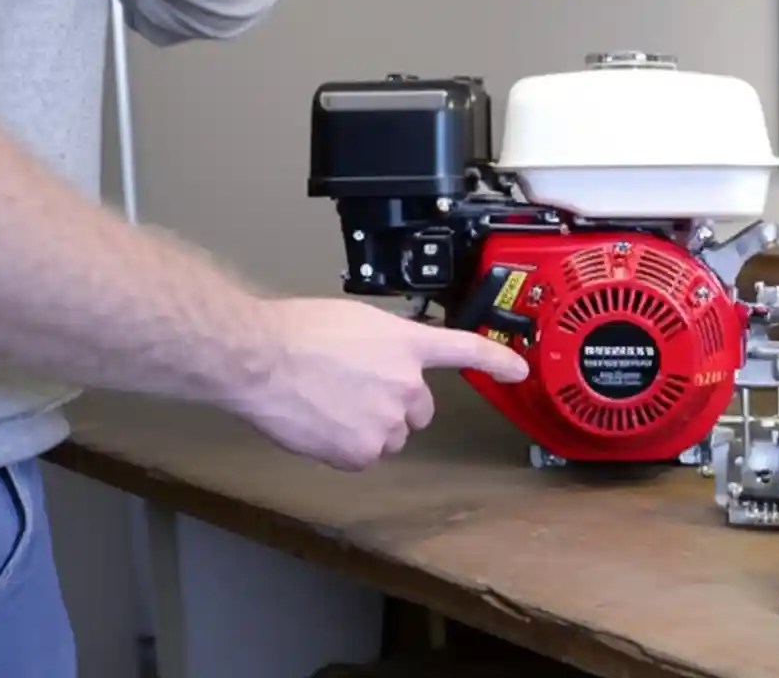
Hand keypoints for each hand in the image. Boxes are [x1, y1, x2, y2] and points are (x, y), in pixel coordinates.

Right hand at [226, 297, 527, 470]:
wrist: (260, 359)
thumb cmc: (296, 332)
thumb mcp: (356, 322)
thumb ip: (386, 343)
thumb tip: (388, 357)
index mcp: (407, 344)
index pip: (466, 351)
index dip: (498, 361)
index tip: (519, 371)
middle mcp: (407, 384)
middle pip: (419, 410)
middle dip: (395, 405)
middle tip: (354, 390)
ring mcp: (387, 421)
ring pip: (390, 435)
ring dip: (370, 426)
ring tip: (329, 403)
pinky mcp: (362, 452)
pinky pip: (363, 456)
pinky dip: (344, 447)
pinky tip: (320, 423)